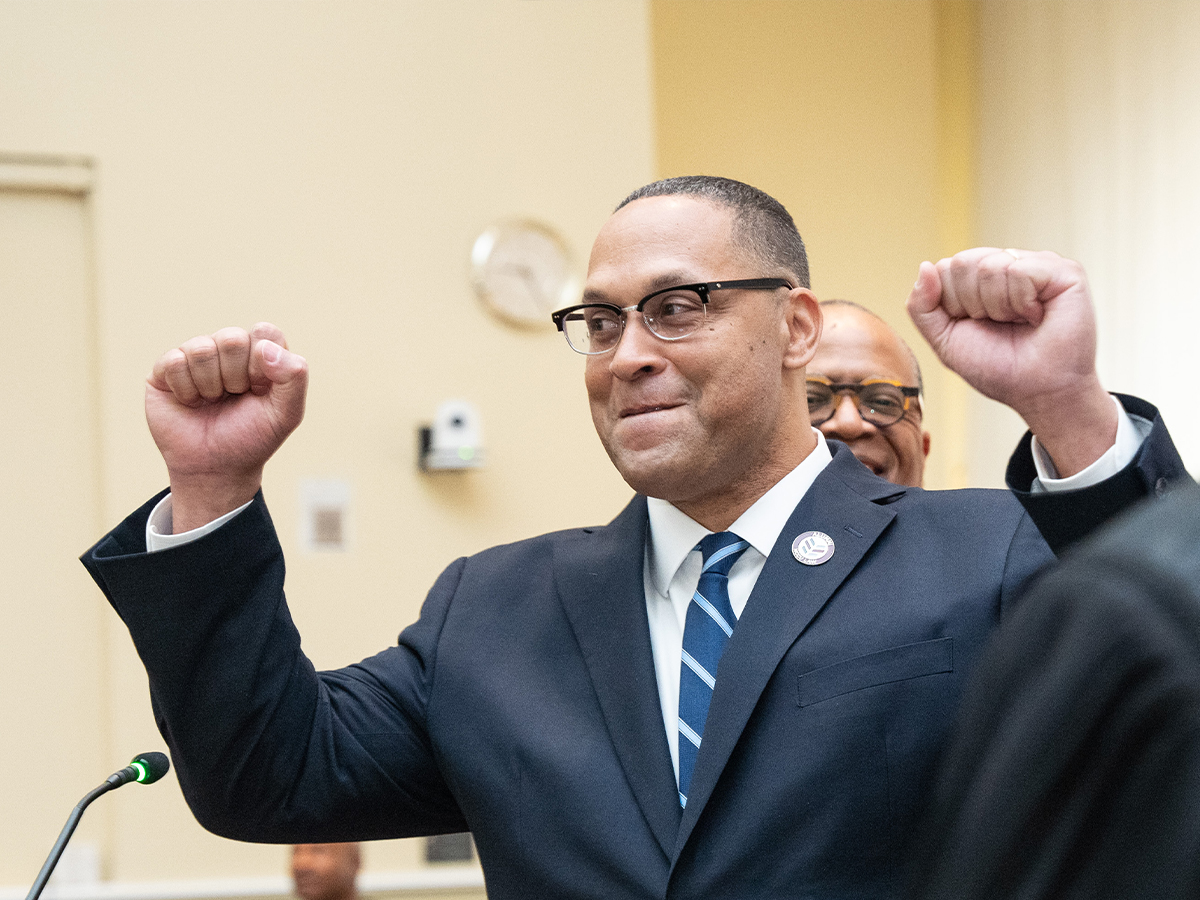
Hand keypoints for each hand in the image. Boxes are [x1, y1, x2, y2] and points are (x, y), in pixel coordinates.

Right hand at [145, 322, 307, 531]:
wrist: (215, 468)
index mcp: (260, 353)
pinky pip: (174, 361)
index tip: (260, 388)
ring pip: (201, 348)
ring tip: (212, 401)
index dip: (264, 363)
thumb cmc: (252, 437)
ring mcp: (196, 357)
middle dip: (236, 377)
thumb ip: (294, 376)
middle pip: (232, 337)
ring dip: (210, 385)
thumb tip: (265, 348)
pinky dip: (186, 390)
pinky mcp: (166, 369)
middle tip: (234, 397)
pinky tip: (191, 402)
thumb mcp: (287, 413)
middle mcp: (228, 349)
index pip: (265, 332)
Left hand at [907, 248, 1116, 476]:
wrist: (1038, 394)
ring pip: (990, 266)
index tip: (976, 324)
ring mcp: (1037, 264)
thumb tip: (925, 266)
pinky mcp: (1065, 271)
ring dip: (998, 307)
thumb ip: (922, 306)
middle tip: (1000, 324)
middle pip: (963, 263)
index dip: (952, 304)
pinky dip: (1021, 302)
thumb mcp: (945, 339)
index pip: (944, 268)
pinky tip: (1037, 316)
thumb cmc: (997, 367)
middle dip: (972, 304)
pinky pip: (1020, 271)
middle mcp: (1009, 263)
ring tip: (1020, 322)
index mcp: (980, 277)